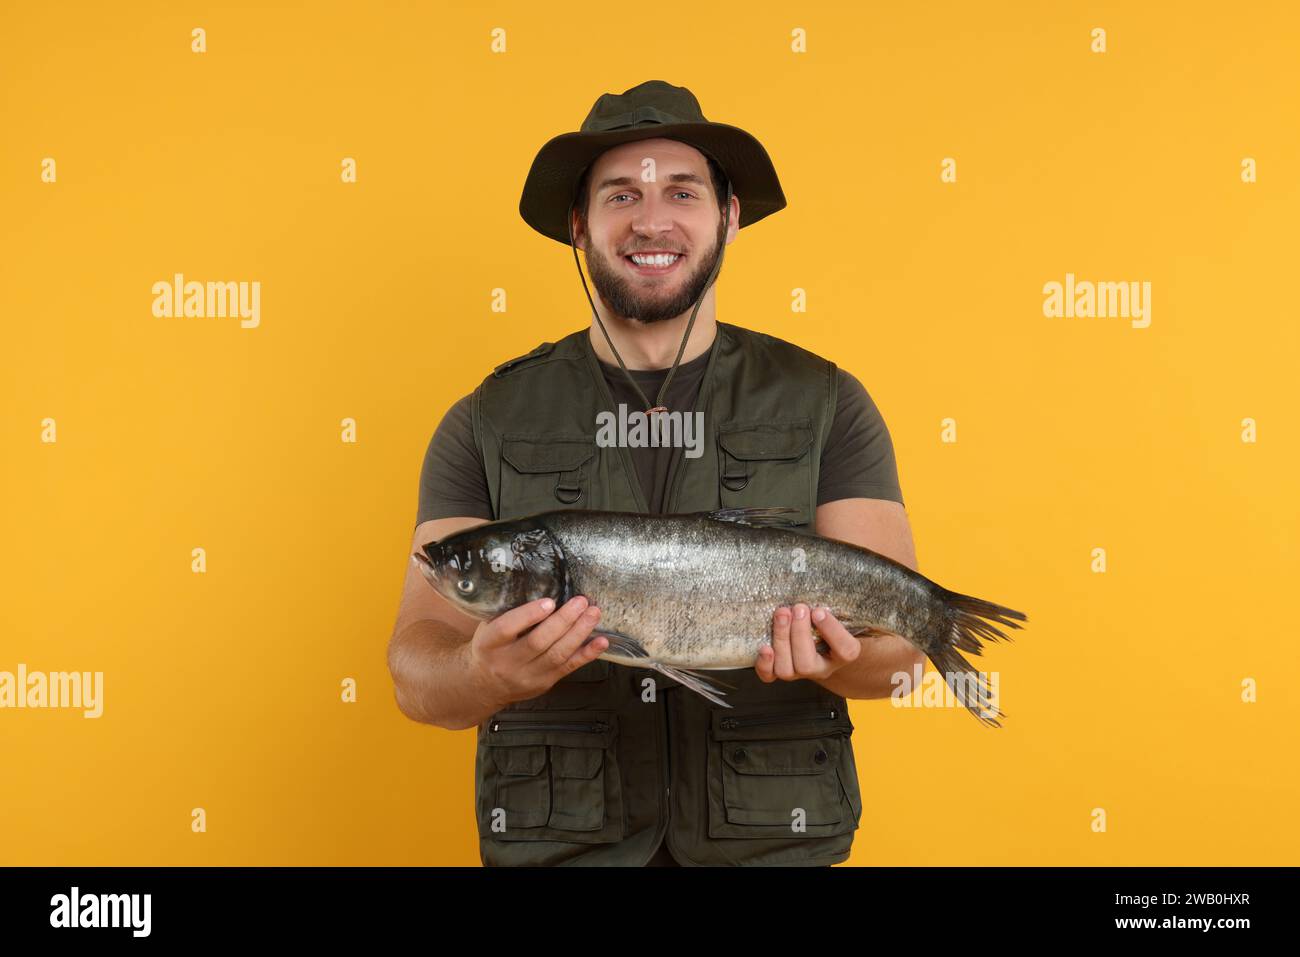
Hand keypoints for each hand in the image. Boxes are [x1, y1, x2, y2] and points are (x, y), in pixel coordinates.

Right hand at [466, 596, 606, 705]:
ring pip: (557, 654)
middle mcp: (508, 662)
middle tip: (580, 602)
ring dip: (578, 633)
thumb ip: (508, 611)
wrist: (486, 684)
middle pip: (538, 642)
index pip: (506, 629)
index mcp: (489, 643)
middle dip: (563, 621)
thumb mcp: (488, 628)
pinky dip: (587, 654)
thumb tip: (540, 583)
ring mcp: (528, 675)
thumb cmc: (491, 647)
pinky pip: (569, 667)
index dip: (528, 615)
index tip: (549, 601)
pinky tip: (601, 642)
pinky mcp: (545, 683)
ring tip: (593, 613)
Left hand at [756, 603, 860, 682]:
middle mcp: (821, 668)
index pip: (845, 650)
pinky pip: (769, 676)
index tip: (819, 611)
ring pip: (786, 669)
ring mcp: (798, 673)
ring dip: (781, 639)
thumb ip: (831, 608)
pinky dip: (764, 663)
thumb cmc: (828, 622)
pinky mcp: (778, 672)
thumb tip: (815, 585)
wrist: (819, 640)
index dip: (831, 631)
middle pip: (807, 664)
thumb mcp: (839, 613)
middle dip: (799, 633)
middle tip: (798, 608)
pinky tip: (764, 647)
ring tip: (782, 614)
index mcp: (843, 654)